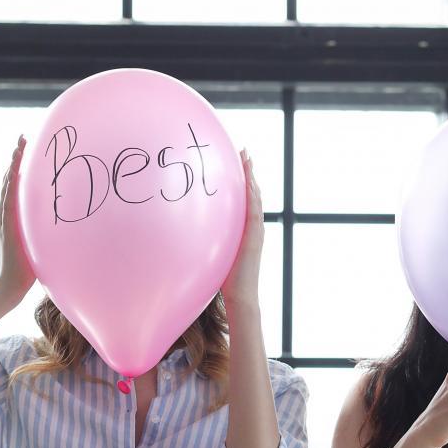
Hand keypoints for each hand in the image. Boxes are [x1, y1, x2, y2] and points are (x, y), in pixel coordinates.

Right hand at [0, 136, 35, 299]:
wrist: (11, 285)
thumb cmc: (29, 270)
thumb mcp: (42, 246)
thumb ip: (48, 234)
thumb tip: (68, 227)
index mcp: (17, 217)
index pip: (19, 186)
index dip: (22, 168)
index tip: (30, 150)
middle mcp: (9, 215)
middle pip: (10, 180)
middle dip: (16, 159)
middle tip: (22, 138)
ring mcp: (5, 219)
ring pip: (7, 187)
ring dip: (12, 166)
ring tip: (17, 148)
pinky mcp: (6, 226)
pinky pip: (8, 201)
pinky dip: (9, 185)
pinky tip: (13, 172)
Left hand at [221, 147, 264, 312]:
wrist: (241, 296)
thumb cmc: (226, 281)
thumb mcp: (216, 254)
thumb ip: (210, 241)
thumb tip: (191, 235)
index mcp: (245, 230)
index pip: (245, 200)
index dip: (243, 181)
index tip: (237, 163)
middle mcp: (253, 228)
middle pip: (253, 193)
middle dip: (249, 172)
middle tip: (245, 151)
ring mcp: (256, 231)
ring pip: (256, 198)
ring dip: (252, 177)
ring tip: (248, 158)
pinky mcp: (255, 237)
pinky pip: (255, 210)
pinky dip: (253, 194)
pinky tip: (249, 181)